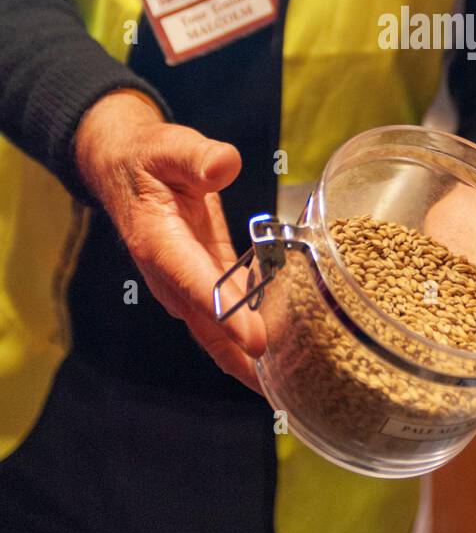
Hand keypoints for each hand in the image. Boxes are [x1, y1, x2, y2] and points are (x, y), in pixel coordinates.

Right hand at [74, 90, 265, 392]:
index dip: (227, 315)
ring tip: (294, 384)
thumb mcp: (171, 146)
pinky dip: (253, 339)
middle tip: (287, 387)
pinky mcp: (202, 283)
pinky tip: (286, 354)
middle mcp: (170, 276)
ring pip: (218, 334)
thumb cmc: (150, 158)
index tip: (258, 342)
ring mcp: (185, 285)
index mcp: (160, 244)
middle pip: (209, 329)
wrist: (125, 170)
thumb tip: (224, 165)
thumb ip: (197, 156)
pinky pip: (227, 318)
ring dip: (251, 361)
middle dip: (245, 361)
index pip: (196, 285)